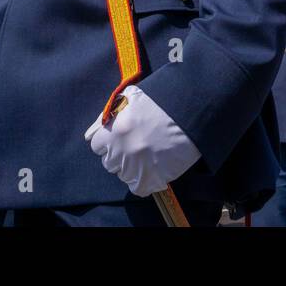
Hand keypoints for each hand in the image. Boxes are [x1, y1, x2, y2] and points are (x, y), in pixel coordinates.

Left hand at [84, 85, 200, 196]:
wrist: (191, 112)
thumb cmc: (162, 100)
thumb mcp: (130, 97)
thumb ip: (109, 114)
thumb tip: (93, 131)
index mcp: (113, 130)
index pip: (97, 146)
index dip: (109, 142)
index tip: (120, 138)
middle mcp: (120, 150)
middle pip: (109, 162)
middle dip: (119, 155)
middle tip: (137, 145)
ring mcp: (135, 166)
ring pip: (123, 175)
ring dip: (132, 168)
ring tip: (148, 155)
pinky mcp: (151, 178)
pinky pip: (138, 188)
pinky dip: (144, 182)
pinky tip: (153, 170)